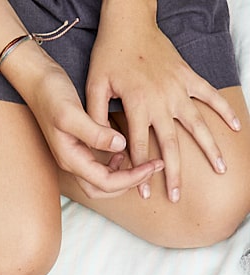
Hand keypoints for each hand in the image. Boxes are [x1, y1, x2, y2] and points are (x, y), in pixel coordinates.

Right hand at [16, 54, 162, 199]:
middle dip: (130, 182)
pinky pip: (99, 166)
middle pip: (103, 189)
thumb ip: (95, 133)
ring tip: (144, 160)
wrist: (36, 81)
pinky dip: (116, 164)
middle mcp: (73, 162)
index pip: (105, 182)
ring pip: (102, 181)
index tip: (154, 164)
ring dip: (124, 176)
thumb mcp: (72, 113)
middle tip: (155, 166)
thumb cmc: (51, 95)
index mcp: (71, 158)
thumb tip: (120, 147)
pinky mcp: (78, 146)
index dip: (131, 178)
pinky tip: (125, 148)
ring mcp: (75, 155)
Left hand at [87, 10, 240, 201]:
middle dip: (174, 173)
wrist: (129, 23)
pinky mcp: (188, 76)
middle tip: (177, 196)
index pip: (139, 149)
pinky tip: (236, 128)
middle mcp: (161, 100)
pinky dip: (224, 111)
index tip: (145, 195)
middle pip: (171, 144)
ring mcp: (178, 88)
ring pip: (197, 124)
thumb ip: (97, 118)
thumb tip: (100, 146)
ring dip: (209, 148)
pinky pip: (209, 96)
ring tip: (220, 170)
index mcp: (137, 106)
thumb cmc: (107, 57)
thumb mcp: (93, 88)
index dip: (140, 173)